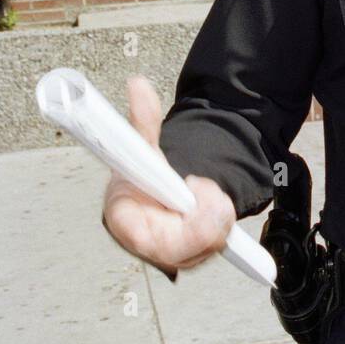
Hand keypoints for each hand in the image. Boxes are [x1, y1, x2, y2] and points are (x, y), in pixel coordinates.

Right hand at [101, 75, 236, 277]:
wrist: (148, 191)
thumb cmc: (139, 176)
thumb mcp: (143, 146)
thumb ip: (143, 119)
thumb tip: (138, 86)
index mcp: (126, 222)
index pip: (150, 241)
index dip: (181, 224)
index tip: (196, 188)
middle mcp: (147, 246)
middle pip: (187, 249)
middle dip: (207, 216)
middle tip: (206, 188)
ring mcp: (170, 256)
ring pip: (206, 248)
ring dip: (215, 218)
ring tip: (203, 193)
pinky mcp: (189, 257)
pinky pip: (213, 247)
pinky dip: (219, 225)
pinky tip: (210, 206)